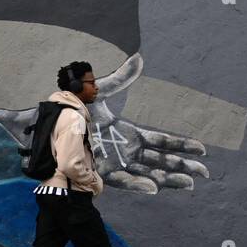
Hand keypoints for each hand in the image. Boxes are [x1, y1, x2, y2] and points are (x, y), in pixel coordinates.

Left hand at [0, 53, 209, 192]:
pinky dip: (137, 183)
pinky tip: (154, 187)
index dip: (181, 145)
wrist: (41, 122)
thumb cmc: (67, 106)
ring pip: (146, 173)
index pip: (160, 140)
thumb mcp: (97, 91)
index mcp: (126, 131)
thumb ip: (120, 79)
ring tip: (190, 183)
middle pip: (159, 160)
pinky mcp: (97, 171)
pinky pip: (121, 180)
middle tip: (205, 173)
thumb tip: (140, 58)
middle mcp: (123, 149)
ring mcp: (112, 162)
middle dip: (182, 166)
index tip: (203, 151)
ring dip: (168, 178)